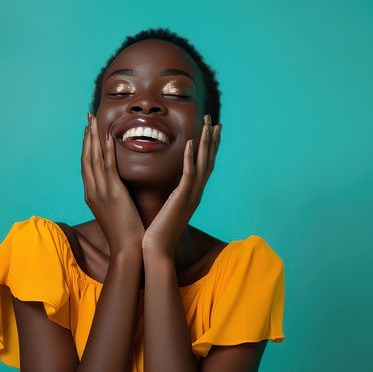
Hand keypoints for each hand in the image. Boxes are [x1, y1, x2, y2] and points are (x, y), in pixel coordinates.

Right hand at [81, 112, 145, 256]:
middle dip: (86, 136)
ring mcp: (101, 191)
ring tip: (93, 120)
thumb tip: (117, 188)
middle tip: (88, 118)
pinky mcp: (113, 193)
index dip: (86, 146)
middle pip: (86, 158)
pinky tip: (107, 137)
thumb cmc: (125, 233)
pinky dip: (106, 151)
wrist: (127, 249)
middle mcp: (92, 191)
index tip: (88, 131)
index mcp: (92, 195)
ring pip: (94, 159)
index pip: (87, 165)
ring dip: (93, 137)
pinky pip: (108, 167)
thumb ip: (113, 197)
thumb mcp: (115, 211)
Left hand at [142, 114, 220, 261]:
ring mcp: (191, 196)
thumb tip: (170, 186)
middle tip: (215, 120)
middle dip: (212, 140)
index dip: (209, 147)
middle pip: (209, 161)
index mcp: (192, 194)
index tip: (212, 130)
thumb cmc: (158, 231)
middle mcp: (196, 193)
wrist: (157, 250)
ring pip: (204, 164)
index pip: (204, 166)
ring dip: (206, 143)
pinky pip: (189, 175)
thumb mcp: (168, 207)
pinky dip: (191, 158)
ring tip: (207, 124)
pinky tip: (191, 143)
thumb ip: (173, 195)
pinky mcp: (182, 199)